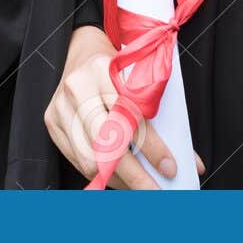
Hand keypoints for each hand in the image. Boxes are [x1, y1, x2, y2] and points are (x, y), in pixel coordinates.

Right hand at [44, 25, 202, 188]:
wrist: (81, 49)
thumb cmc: (118, 68)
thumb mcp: (142, 80)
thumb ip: (163, 118)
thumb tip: (191, 164)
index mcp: (103, 69)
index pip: (130, 115)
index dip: (152, 147)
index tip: (171, 169)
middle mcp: (78, 87)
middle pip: (106, 142)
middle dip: (134, 175)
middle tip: (156, 193)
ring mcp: (61, 105)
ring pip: (89, 157)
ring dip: (117, 180)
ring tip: (139, 189)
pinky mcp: (51, 121)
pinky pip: (77, 159)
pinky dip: (101, 174)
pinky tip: (119, 179)